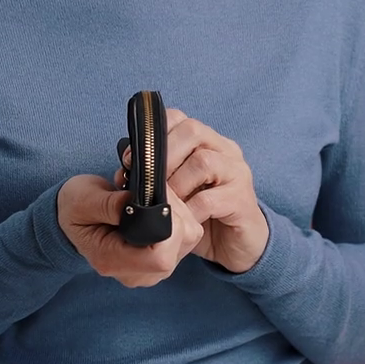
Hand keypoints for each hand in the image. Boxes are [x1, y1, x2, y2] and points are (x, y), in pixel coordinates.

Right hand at [56, 174, 204, 287]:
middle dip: (175, 211)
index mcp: (113, 261)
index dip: (168, 227)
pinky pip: (186, 237)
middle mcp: (136, 273)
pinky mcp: (161, 260)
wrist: (73, 220)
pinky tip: (159, 206)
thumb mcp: (82, 200)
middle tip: (155, 189)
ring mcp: (151, 270)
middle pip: (180, 246)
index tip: (155, 198)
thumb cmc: (75, 210)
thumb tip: (138, 201)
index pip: (160, 257)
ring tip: (155, 196)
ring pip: (189, 240)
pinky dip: (180, 217)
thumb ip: (109, 204)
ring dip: (179, 212)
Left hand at [115, 106, 268, 273]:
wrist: (238, 245)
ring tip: (165, 204)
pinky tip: (180, 221)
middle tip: (148, 182)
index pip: (180, 119)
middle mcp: (225, 150)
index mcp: (207, 141)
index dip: (154, 134)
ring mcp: (237, 173)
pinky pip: (210, 199)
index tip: (131, 158)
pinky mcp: (242, 200)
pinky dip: (189, 210)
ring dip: (176, 184)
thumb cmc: (202, 214)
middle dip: (163, 155)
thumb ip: (153, 178)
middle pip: (193, 131)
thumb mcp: (175, 193)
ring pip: (203, 161)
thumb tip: (122, 173)